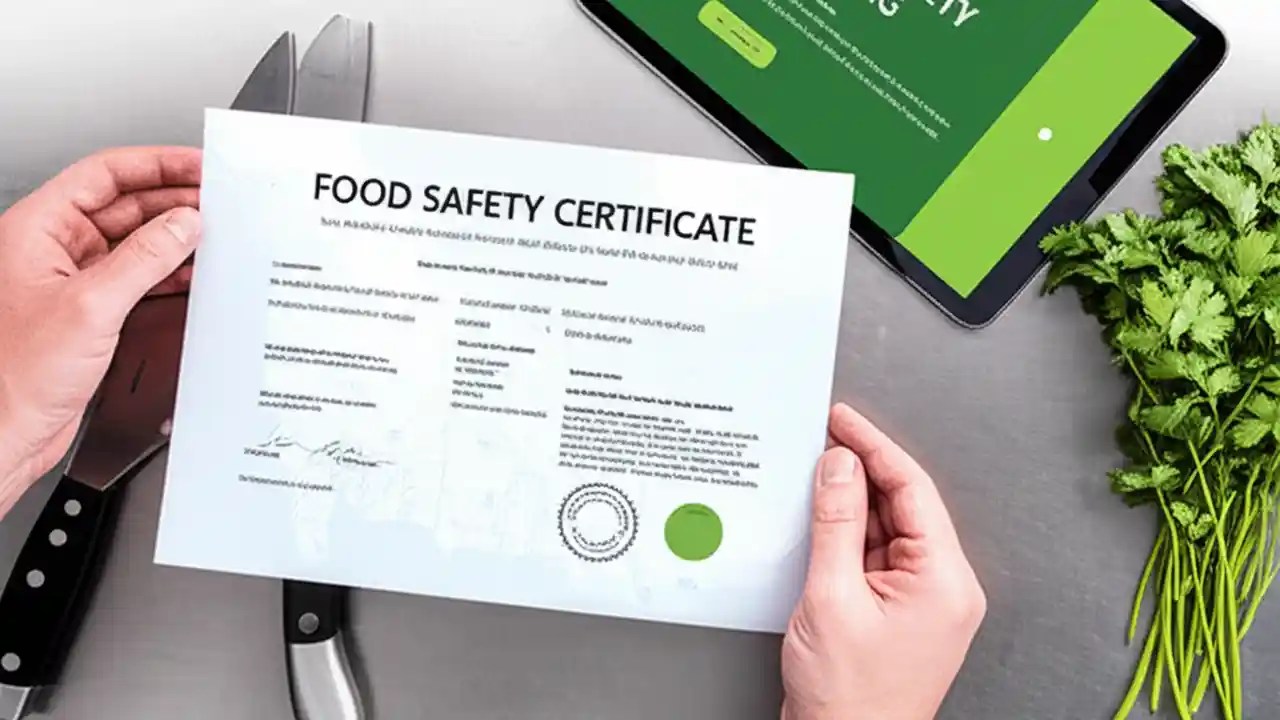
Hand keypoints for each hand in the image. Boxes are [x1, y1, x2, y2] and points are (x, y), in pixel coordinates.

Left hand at [0, 146, 201, 516]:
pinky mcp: (88, 310)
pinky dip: (166, 272)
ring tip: (214, 234)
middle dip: (172, 200)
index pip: (105, 175)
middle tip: (218, 201)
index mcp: (36, 229)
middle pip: (123, 204)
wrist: (4, 433)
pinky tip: (193, 272)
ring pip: (133, 241)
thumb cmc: (15, 378)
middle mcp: (52, 249)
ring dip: (174, 237)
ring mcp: (71, 279)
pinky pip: (134, 276)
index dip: (156, 164)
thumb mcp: (91, 307)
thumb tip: (183, 223)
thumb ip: (144, 259)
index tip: (198, 165)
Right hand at [781, 403, 985, 719]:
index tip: (842, 420)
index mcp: (945, 581)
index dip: (874, 447)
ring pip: (885, 531)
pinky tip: (816, 524)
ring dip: (848, 506)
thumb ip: (835, 522)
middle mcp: (943, 588)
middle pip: (902, 507)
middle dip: (859, 474)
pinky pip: (873, 558)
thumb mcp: (832, 596)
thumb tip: (838, 466)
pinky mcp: (895, 614)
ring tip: (808, 481)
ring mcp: (920, 603)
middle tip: (818, 442)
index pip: (912, 490)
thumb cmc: (850, 700)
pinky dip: (845, 537)